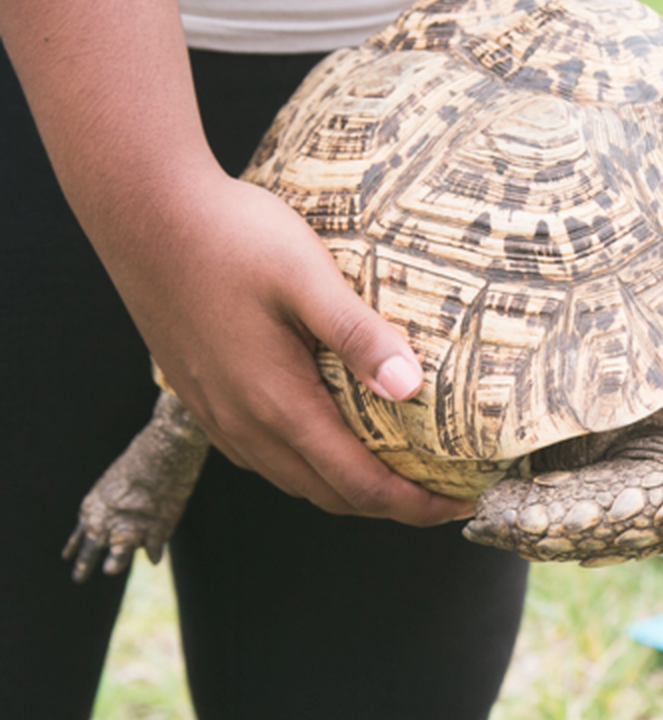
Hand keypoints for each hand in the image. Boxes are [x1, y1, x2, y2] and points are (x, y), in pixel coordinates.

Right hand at [120, 170, 474, 523]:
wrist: (144, 213)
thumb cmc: (231, 237)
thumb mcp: (307, 276)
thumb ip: (359, 335)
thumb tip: (411, 389)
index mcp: (278, 403)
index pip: (359, 485)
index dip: (414, 505)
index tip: (461, 505)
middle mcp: (245, 424)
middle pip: (331, 495)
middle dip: (393, 505)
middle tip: (443, 494)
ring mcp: (218, 416)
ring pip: (296, 481)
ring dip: (351, 489)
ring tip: (400, 473)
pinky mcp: (204, 397)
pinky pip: (266, 457)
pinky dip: (312, 467)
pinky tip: (334, 440)